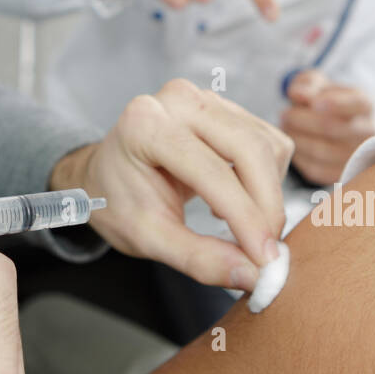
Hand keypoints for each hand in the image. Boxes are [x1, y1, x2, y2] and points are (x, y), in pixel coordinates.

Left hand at [52, 79, 292, 290]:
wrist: (105, 175)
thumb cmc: (118, 202)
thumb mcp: (148, 238)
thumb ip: (198, 258)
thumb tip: (252, 275)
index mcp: (145, 125)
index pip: (212, 171)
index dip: (246, 217)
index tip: (265, 259)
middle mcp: (176, 100)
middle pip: (249, 149)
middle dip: (266, 205)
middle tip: (266, 251)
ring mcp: (203, 97)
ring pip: (266, 145)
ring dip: (269, 192)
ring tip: (241, 224)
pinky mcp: (224, 107)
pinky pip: (268, 141)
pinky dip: (268, 177)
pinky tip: (236, 196)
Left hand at [280, 70, 374, 184]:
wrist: (335, 127)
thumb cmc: (325, 101)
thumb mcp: (319, 84)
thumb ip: (308, 83)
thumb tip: (297, 94)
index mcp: (365, 105)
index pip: (357, 104)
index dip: (336, 104)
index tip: (315, 103)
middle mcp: (367, 133)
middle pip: (331, 127)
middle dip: (300, 119)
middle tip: (284, 114)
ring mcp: (356, 157)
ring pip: (321, 150)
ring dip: (296, 137)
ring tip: (286, 127)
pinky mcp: (340, 175)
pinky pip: (314, 168)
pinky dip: (298, 155)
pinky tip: (295, 143)